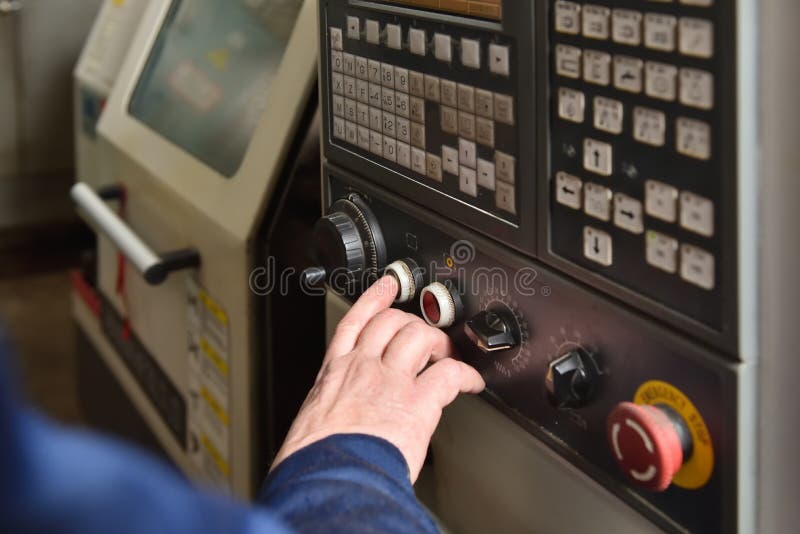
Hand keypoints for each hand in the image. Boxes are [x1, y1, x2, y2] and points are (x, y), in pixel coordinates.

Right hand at [271, 275, 484, 481]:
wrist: (326, 478)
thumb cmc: (313, 462)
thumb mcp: (308, 425)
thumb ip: (326, 414)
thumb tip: (328, 429)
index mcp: (334, 373)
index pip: (355, 322)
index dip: (375, 298)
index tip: (388, 287)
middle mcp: (362, 368)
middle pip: (393, 322)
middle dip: (414, 323)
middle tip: (428, 336)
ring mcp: (391, 380)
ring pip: (421, 336)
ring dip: (440, 343)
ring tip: (448, 356)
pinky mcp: (418, 401)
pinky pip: (451, 374)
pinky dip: (467, 375)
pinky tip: (473, 383)